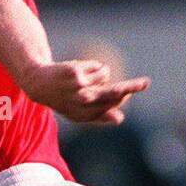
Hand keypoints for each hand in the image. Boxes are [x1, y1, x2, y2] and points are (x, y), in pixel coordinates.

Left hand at [21, 59, 149, 123]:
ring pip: (105, 75)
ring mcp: (80, 87)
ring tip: (84, 77)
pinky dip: (93, 66)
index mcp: (85, 115)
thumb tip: (119, 119)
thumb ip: (100, 115)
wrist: (39, 84)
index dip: (124, 96)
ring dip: (101, 73)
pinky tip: (79, 70)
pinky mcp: (77, 73)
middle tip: (146, 82)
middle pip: (115, 93)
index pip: (112, 105)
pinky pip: (97, 66)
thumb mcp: (80, 111)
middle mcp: (83, 103)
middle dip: (133, 87)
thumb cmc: (63, 99)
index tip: (138, 89)